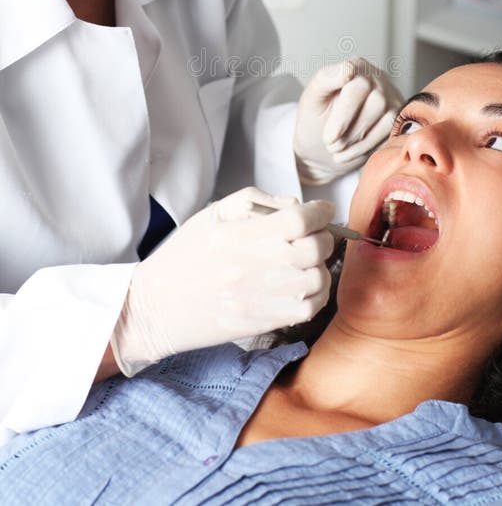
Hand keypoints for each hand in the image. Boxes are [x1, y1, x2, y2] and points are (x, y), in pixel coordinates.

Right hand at [111, 188, 334, 375]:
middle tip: (314, 233)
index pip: (298, 219)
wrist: (156, 308)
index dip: (319, 211)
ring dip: (320, 265)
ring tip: (307, 260)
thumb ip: (256, 201)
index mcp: (239, 236)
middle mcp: (253, 267)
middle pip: (314, 248)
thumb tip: (295, 205)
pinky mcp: (265, 322)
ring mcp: (262, 298)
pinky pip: (310, 308)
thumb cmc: (184, 256)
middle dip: (323, 235)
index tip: (322, 209)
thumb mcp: (212, 214)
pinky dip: (316, 294)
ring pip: (317, 278)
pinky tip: (303, 284)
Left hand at [294, 58, 402, 184]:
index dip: (347, 104)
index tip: (336, 121)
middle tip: (329, 143)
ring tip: (336, 149)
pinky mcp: (398, 123)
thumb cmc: (316, 118)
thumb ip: (325, 80)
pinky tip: (349, 152)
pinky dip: (366, 149)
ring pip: (386, 121)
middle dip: (349, 127)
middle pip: (376, 101)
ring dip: (357, 142)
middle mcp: (378, 80)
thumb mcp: (312, 99)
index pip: (357, 78)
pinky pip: (390, 137)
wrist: (325, 146)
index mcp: (356, 67)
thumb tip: (348, 70)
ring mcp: (392, 101)